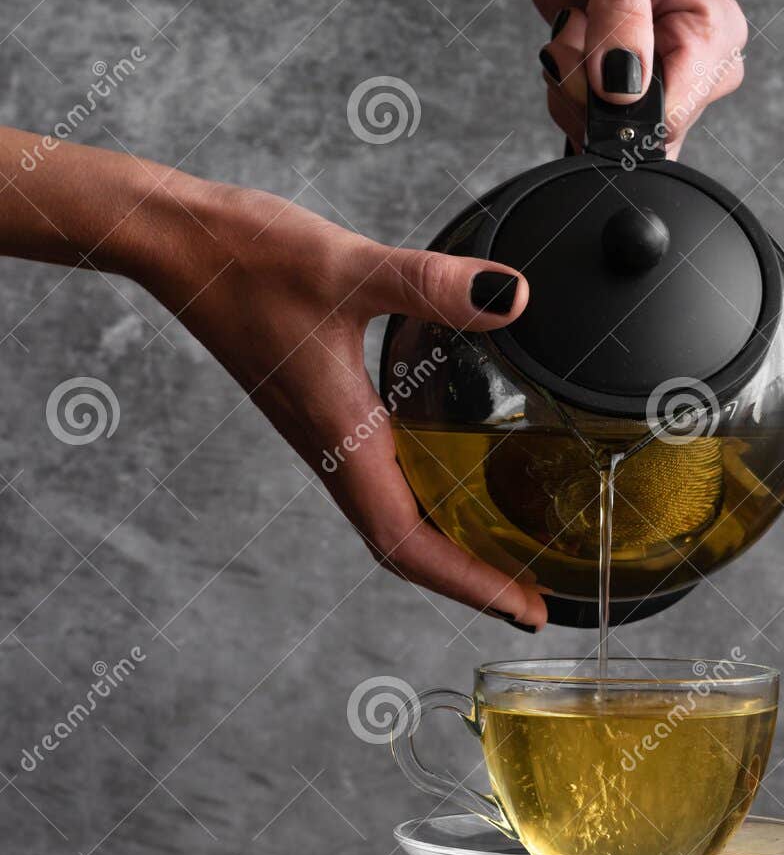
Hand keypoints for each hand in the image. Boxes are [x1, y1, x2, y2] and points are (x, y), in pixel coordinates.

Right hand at [130, 179, 546, 628]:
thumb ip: (431, 283)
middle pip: (404, 549)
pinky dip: (423, 502)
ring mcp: (326, 435)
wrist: (180, 243)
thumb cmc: (248, 258)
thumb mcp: (348, 266)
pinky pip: (379, 481)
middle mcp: (333, 450)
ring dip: (446, 550)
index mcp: (341, 438)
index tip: (525, 612)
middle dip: (469, 582)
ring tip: (506, 558)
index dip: (469, 584)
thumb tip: (511, 295)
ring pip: (391, 519)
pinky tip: (454, 483)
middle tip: (532, 602)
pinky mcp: (323, 411)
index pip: (409, 544)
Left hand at [465, 0, 746, 155]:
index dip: (616, 104)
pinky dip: (569, 100)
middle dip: (589, 97)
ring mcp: (669, 86)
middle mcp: (702, 68)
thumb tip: (620, 90)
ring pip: (612, 139)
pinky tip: (574, 54)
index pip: (671, 116)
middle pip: (639, 135)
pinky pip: (596, 132)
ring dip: (572, 94)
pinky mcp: (636, 96)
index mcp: (715, 34)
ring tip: (576, 32)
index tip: (585, 57)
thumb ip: (620, 24)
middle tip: (576, 33)